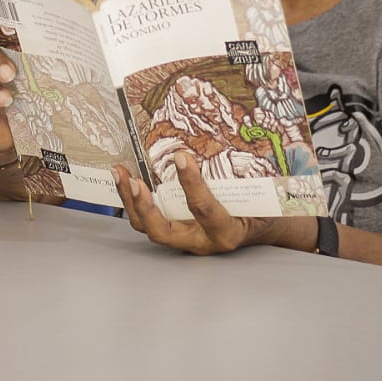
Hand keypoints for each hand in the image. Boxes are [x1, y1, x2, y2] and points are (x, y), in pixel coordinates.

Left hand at [113, 152, 276, 255]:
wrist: (261, 230)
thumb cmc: (261, 210)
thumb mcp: (260, 197)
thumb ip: (245, 178)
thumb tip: (231, 139)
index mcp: (225, 233)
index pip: (204, 211)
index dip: (192, 185)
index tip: (181, 157)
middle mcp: (200, 241)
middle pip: (163, 232)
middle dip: (145, 207)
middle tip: (133, 182)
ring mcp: (184, 239)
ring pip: (148, 227)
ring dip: (130, 201)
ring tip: (120, 173)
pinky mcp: (173, 232)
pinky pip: (147, 220)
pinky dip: (133, 201)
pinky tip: (125, 179)